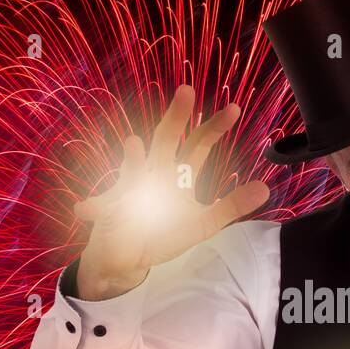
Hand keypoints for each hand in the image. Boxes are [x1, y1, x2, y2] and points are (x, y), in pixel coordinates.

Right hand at [72, 84, 269, 298]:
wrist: (125, 257)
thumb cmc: (162, 234)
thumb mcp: (202, 224)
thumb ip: (229, 207)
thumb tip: (265, 189)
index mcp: (176, 175)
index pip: (197, 144)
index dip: (214, 127)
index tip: (234, 108)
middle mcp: (153, 175)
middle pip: (165, 141)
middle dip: (175, 118)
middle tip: (187, 91)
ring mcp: (128, 191)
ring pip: (131, 173)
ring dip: (132, 161)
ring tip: (133, 144)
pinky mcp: (107, 213)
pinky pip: (100, 209)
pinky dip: (93, 207)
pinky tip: (84, 209)